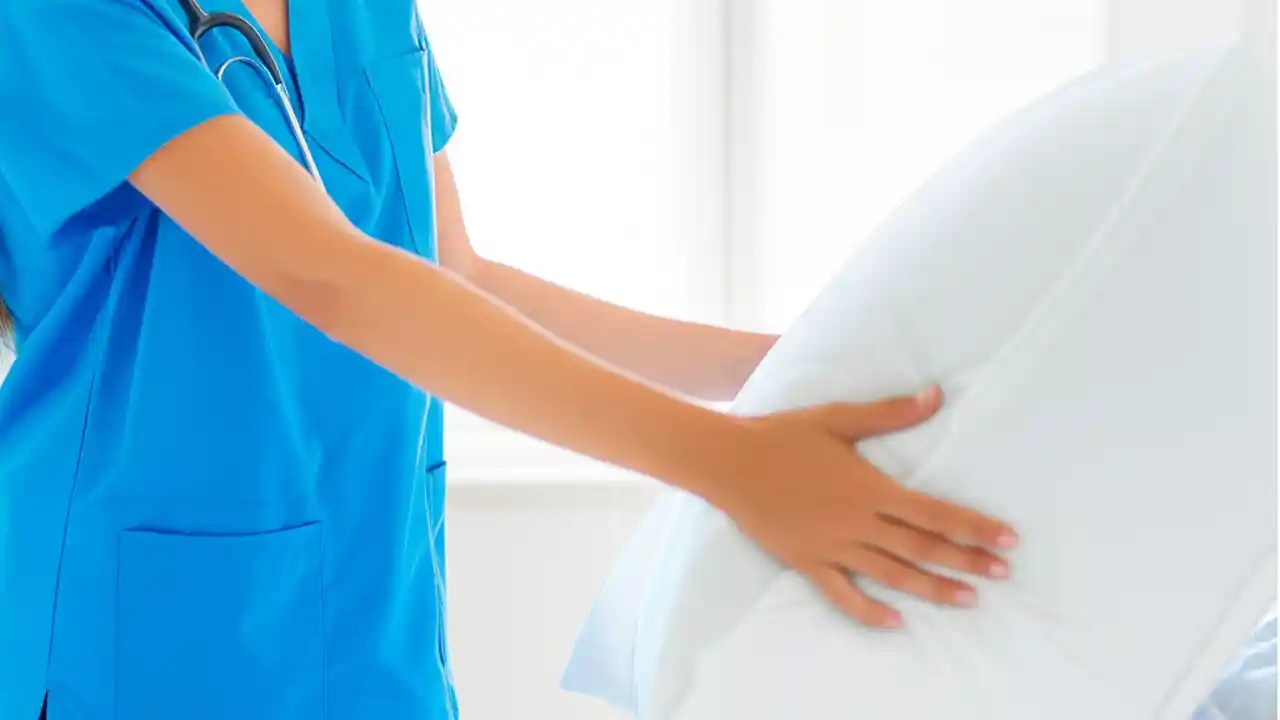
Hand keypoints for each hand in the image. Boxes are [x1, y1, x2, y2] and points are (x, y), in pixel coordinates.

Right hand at [711, 387, 1016, 628]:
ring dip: (932, 588)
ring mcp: (832, 547)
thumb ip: (889, 413)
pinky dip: (869, 611)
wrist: (728, 462)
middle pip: (922, 547)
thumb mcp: (837, 419)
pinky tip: (896, 622)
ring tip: (968, 599)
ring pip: (891, 574)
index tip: (1007, 539)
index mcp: (870, 488)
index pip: (934, 512)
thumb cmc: (783, 435)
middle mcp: (857, 523)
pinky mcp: (807, 561)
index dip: (974, 527)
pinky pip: (842, 594)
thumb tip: (936, 395)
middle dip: (966, 560)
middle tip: (1002, 573)